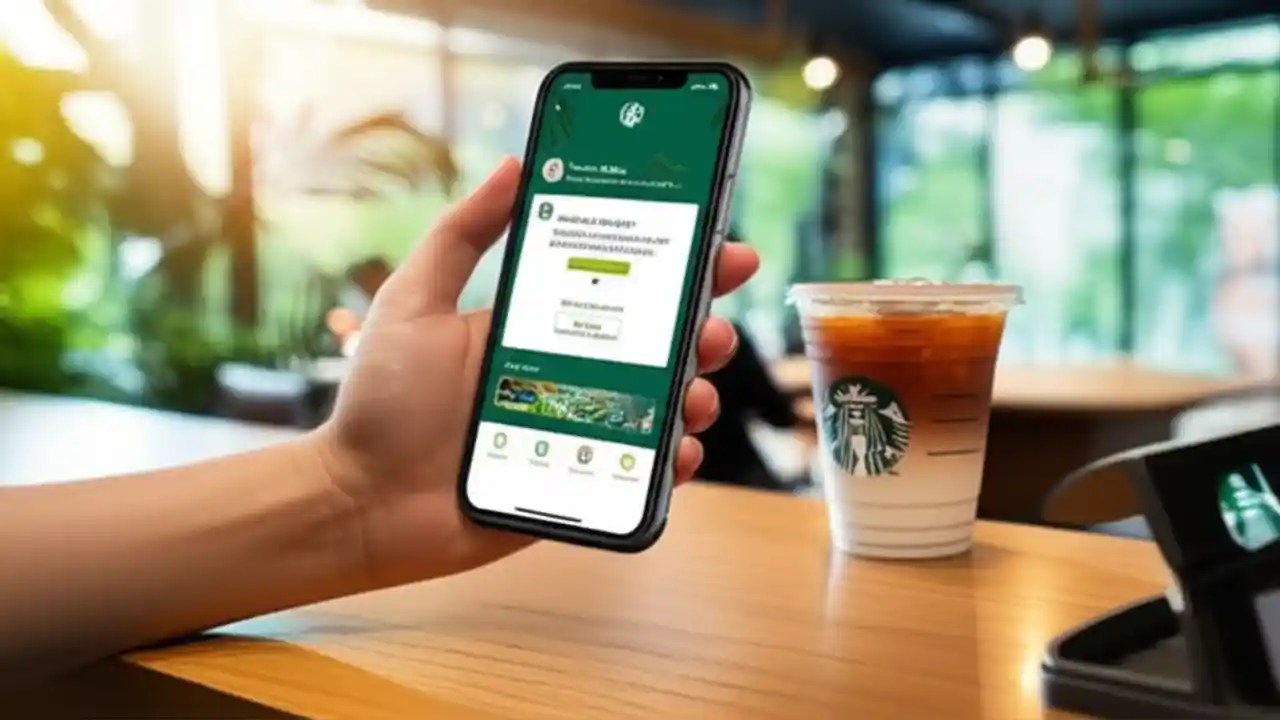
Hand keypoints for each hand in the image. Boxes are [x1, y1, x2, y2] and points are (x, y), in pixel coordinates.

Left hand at [315, 158, 758, 587]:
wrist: (361, 504)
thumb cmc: (381, 402)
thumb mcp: (414, 302)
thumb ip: (462, 235)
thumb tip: (513, 164)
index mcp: (538, 327)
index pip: (621, 286)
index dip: (677, 266)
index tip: (719, 245)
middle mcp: (569, 374)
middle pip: (658, 345)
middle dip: (703, 330)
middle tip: (715, 327)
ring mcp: (580, 431)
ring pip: (664, 406)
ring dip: (697, 393)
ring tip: (695, 393)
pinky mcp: (582, 483)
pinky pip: (645, 470)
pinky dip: (674, 460)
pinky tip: (677, 449)